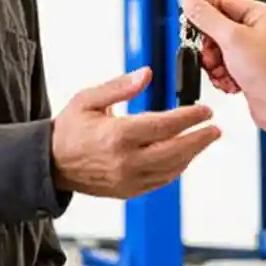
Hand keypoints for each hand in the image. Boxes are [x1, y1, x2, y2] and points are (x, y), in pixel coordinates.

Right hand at [51, 68, 220, 197]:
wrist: (50, 164)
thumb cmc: (68, 130)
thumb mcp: (88, 99)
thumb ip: (119, 86)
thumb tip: (147, 74)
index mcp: (116, 135)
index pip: (163, 126)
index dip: (188, 117)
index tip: (203, 110)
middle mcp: (125, 161)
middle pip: (175, 151)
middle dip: (199, 139)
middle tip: (214, 128)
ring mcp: (127, 180)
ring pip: (171, 169)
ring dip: (191, 154)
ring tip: (203, 139)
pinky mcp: (128, 191)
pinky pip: (160, 181)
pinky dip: (176, 168)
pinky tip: (183, 156)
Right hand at [183, 0, 265, 154]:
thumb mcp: (232, 39)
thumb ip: (207, 18)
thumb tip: (190, 2)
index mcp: (261, 15)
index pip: (223, 1)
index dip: (202, 10)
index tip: (186, 16)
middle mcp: (258, 31)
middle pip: (216, 27)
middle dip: (209, 45)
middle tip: (209, 54)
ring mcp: (253, 51)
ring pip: (217, 49)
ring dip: (213, 63)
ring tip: (220, 71)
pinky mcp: (248, 70)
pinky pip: (222, 66)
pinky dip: (220, 75)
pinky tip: (228, 82)